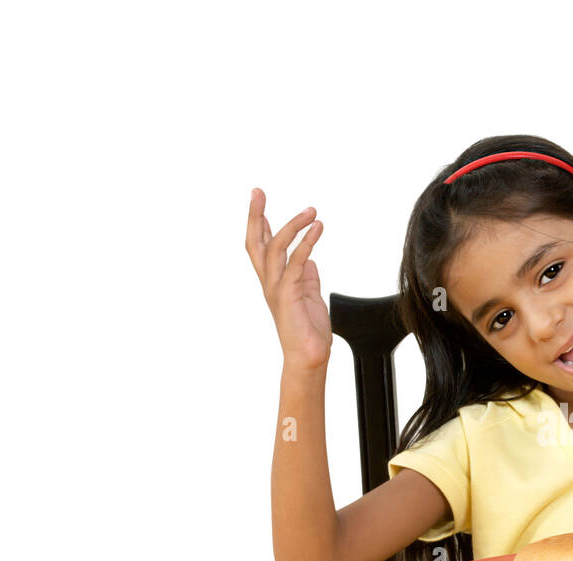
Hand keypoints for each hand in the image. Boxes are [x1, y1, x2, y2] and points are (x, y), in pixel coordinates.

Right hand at [245, 188, 330, 370]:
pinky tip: (317, 229)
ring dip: (293, 225)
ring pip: (276, 247)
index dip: (258, 224)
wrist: (310, 357)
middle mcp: (270, 282)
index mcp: (273, 282)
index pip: (260, 247)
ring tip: (311, 211)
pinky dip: (307, 243)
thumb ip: (307, 278)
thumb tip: (309, 261)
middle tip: (257, 191)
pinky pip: (296, 262)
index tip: (259, 202)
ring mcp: (277, 288)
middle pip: (255, 242)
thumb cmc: (309, 331)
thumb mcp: (310, 297)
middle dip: (255, 215)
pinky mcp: (289, 294)